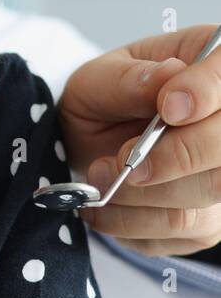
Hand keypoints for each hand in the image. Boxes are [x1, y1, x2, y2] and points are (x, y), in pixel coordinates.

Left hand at [58, 23, 220, 256]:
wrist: (89, 143)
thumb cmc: (102, 101)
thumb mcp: (98, 79)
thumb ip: (128, 79)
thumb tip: (168, 76)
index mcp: (213, 67)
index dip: (207, 93)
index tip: (167, 108)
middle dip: (174, 157)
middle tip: (122, 158)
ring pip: (207, 193)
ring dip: (141, 194)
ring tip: (99, 175)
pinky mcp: (210, 220)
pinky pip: (181, 231)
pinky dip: (131, 222)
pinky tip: (105, 204)